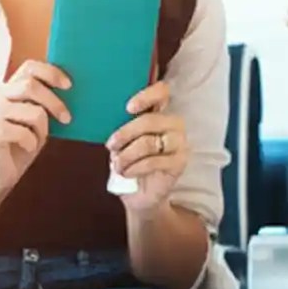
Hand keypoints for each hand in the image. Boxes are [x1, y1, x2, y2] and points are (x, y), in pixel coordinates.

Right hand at [0, 60, 70, 196]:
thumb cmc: (16, 147)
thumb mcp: (32, 120)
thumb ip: (41, 103)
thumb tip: (69, 91)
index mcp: (5, 89)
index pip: (29, 67)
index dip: (51, 72)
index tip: (69, 85)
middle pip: (31, 85)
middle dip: (55, 102)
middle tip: (67, 118)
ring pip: (33, 111)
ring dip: (42, 129)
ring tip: (35, 139)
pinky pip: (25, 132)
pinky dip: (31, 142)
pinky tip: (25, 147)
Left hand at [105, 81, 188, 213]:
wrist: (139, 196)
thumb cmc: (130, 164)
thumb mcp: (122, 142)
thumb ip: (122, 126)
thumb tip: (107, 115)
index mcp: (160, 113)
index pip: (162, 92)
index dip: (146, 96)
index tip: (128, 108)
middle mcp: (174, 125)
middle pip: (150, 120)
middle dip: (125, 133)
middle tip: (111, 145)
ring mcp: (180, 143)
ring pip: (149, 142)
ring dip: (127, 155)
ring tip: (117, 165)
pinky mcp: (180, 162)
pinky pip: (153, 161)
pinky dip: (134, 168)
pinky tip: (127, 173)